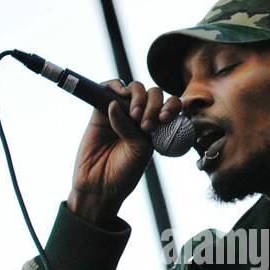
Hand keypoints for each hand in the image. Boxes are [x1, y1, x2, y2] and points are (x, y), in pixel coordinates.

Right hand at [68, 80, 182, 224]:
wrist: (99, 185)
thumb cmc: (124, 172)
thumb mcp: (139, 150)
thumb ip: (133, 128)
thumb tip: (115, 104)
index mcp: (157, 128)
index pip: (170, 106)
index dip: (170, 107)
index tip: (163, 119)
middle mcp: (141, 117)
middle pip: (153, 94)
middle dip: (153, 104)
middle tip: (145, 125)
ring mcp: (121, 112)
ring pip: (134, 88)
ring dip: (138, 96)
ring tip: (133, 114)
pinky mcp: (101, 110)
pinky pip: (108, 88)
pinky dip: (115, 85)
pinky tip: (119, 96)